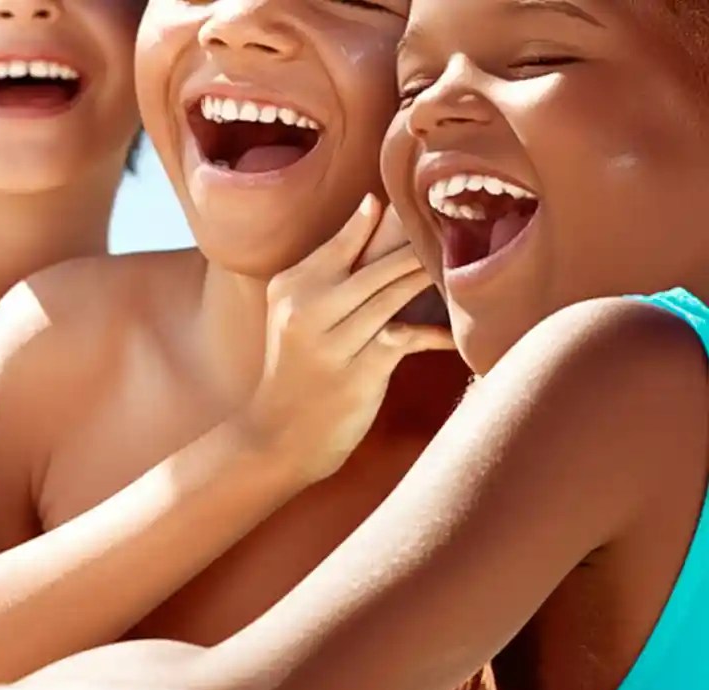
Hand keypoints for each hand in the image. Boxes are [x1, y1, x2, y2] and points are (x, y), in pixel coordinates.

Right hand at [243, 194, 455, 479]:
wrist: (277, 434)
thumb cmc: (299, 367)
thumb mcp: (298, 314)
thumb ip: (332, 269)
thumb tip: (374, 205)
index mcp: (290, 285)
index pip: (346, 239)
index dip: (389, 220)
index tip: (427, 202)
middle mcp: (306, 308)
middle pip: (375, 264)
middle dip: (419, 245)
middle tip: (462, 228)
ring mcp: (331, 341)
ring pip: (392, 294)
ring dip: (430, 278)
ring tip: (465, 263)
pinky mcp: (358, 372)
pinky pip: (407, 338)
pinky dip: (436, 332)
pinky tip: (458, 331)